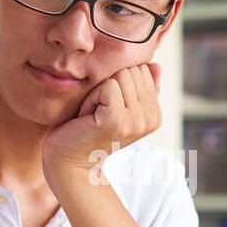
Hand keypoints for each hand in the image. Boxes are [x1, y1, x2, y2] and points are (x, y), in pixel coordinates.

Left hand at [41, 62, 162, 188]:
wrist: (70, 161)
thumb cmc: (88, 129)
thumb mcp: (117, 103)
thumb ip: (137, 86)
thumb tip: (156, 65)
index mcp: (155, 112)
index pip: (141, 69)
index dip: (118, 82)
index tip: (107, 106)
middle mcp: (151, 118)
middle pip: (131, 70)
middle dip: (108, 84)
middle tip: (98, 111)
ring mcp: (137, 121)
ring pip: (120, 76)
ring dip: (99, 92)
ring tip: (94, 114)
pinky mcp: (118, 122)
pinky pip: (108, 86)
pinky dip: (91, 98)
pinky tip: (88, 118)